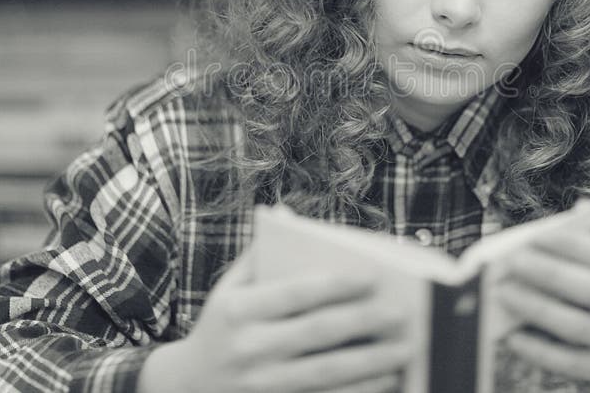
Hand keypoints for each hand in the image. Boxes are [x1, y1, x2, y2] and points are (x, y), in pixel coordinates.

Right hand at [139, 249, 410, 392]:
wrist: (184, 389)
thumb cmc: (221, 327)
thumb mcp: (227, 289)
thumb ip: (258, 255)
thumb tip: (288, 215)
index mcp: (238, 310)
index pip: (296, 293)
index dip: (336, 285)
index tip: (373, 277)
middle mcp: (249, 348)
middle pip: (318, 333)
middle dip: (365, 321)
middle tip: (401, 312)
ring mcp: (261, 385)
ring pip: (327, 374)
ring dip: (371, 363)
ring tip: (404, 349)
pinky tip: (387, 381)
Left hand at [494, 225, 589, 391]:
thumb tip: (571, 212)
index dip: (568, 244)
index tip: (534, 236)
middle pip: (586, 289)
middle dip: (545, 273)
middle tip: (509, 262)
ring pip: (574, 326)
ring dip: (535, 309)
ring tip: (502, 293)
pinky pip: (569, 362)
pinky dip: (538, 351)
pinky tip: (512, 336)